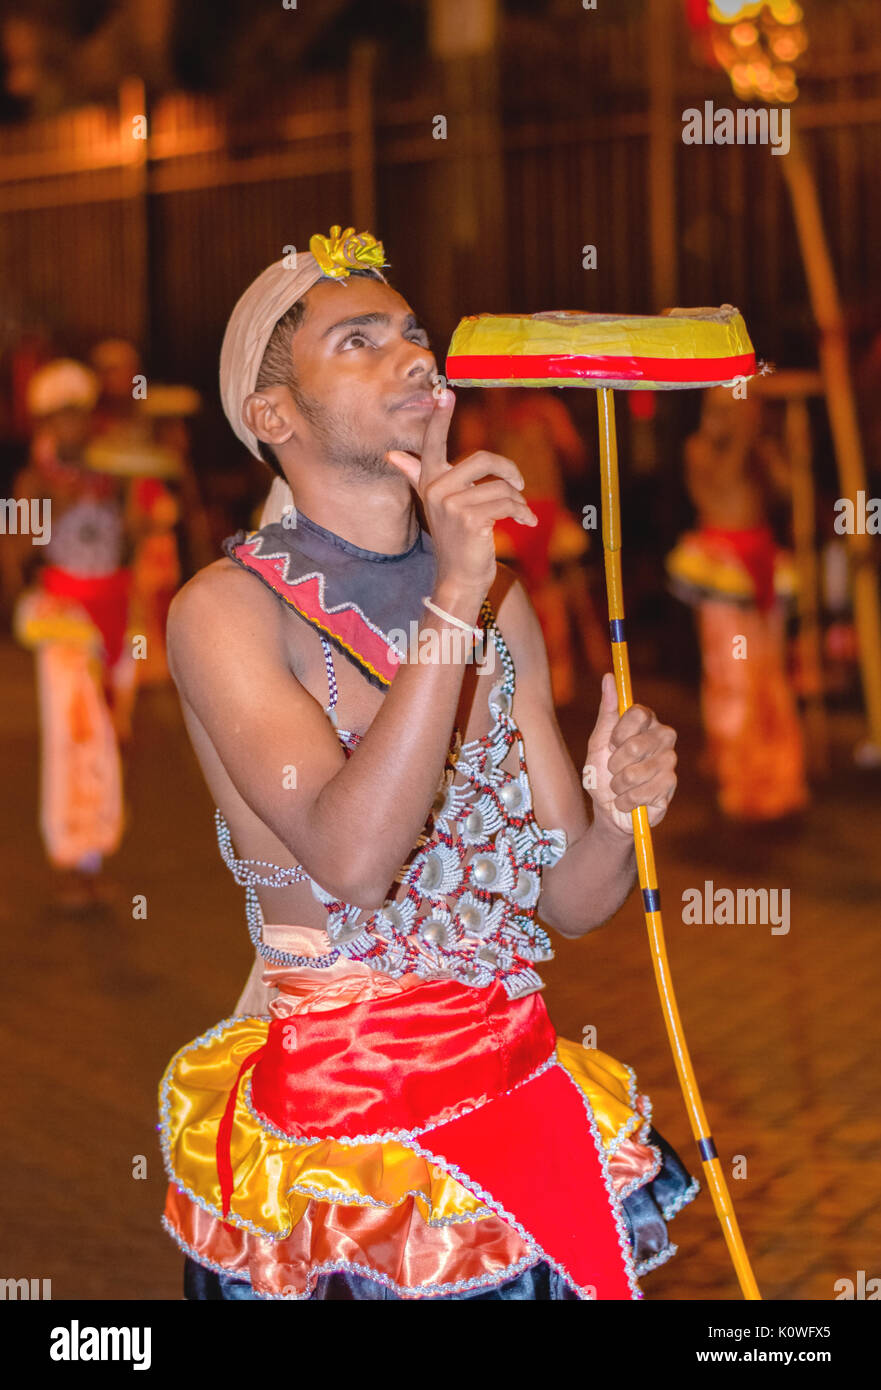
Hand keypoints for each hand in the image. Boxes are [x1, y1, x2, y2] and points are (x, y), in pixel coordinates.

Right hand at [386, 389, 537, 598]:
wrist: (460, 579)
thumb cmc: (455, 540)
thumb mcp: (438, 505)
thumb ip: (417, 476)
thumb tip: (392, 455)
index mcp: (430, 481)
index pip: (433, 444)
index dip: (440, 418)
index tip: (446, 392)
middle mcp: (436, 489)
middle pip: (484, 459)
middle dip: (509, 471)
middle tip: (519, 485)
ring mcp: (451, 504)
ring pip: (501, 486)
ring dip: (518, 501)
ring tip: (520, 514)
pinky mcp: (469, 518)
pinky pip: (508, 502)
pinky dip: (522, 513)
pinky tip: (526, 523)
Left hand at [583, 673, 677, 837]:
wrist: (608, 810)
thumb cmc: (602, 773)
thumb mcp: (598, 742)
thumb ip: (607, 711)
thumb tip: (609, 677)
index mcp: (645, 722)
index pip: (640, 712)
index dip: (621, 731)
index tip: (610, 744)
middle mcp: (662, 737)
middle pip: (639, 743)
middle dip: (616, 762)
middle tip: (613, 770)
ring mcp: (669, 761)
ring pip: (639, 771)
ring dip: (618, 784)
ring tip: (618, 787)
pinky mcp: (671, 785)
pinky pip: (646, 791)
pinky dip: (628, 799)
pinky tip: (628, 801)